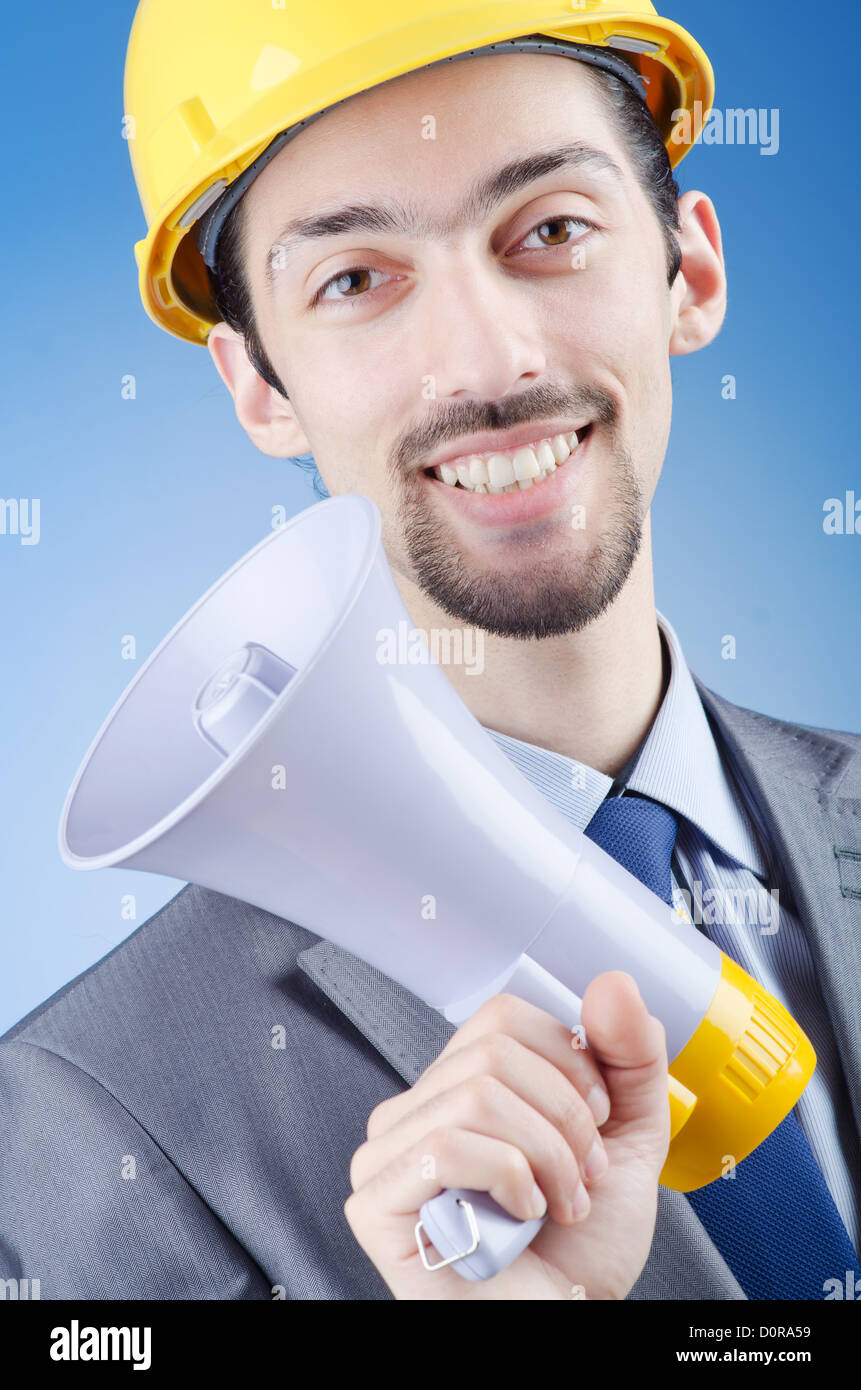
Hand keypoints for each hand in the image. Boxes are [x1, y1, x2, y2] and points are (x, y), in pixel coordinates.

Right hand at [344, 970, 670, 1298]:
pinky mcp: (375, 1200)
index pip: (502, 1015)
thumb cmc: (581, 1248)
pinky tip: (520, 1217)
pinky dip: (507, 1179)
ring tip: (558, 1202)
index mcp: (464, 1084)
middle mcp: (417, 1108)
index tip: (596, 1122)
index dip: (567, 1061)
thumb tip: (612, 982)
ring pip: (475, 1095)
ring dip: (546, 1156)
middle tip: (583, 1176)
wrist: (568, 1323)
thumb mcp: (628, 1136)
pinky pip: (445, 1146)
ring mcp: (388, 1153)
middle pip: (494, 1052)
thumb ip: (630, 1057)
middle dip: (566, 1118)